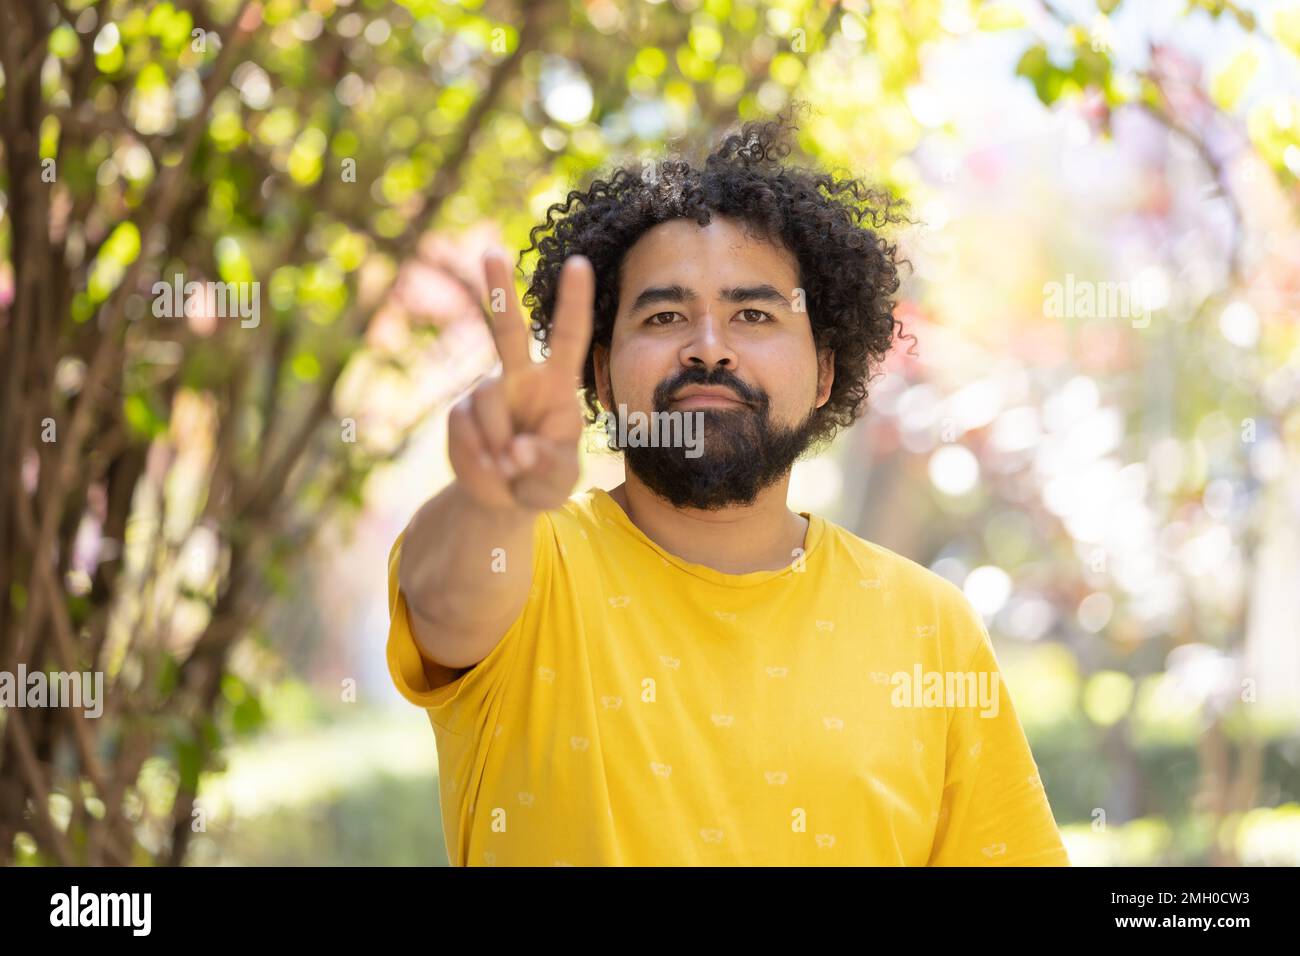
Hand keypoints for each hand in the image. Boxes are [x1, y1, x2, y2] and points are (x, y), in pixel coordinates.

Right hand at [448, 249, 594, 510]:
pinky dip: (480, 463)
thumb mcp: (559, 481)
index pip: (569, 337)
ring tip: (509, 472)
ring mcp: (486, 393)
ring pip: (488, 404)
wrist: (503, 497)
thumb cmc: (542, 480)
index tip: (578, 263)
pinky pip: (466, 432)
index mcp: (557, 386)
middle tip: (492, 253)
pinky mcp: (460, 413)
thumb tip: (517, 451)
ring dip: (499, 446)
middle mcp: (520, 379)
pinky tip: (491, 472)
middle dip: (499, 291)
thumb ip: (547, 465)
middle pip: (509, 331)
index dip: (574, 302)